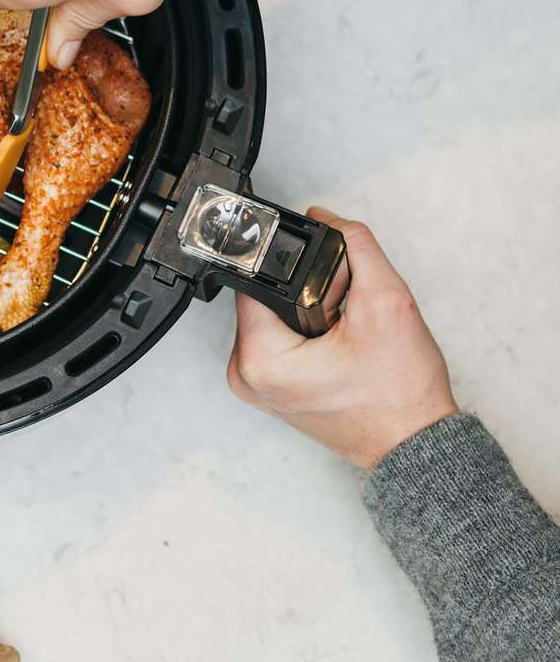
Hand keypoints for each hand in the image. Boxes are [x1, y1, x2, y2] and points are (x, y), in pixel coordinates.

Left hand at [227, 208, 457, 468]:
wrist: (415, 443)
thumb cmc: (402, 394)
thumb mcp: (388, 302)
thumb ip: (355, 247)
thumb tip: (325, 218)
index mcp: (260, 358)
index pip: (256, 280)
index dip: (293, 266)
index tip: (326, 279)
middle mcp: (246, 375)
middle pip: (262, 298)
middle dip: (303, 293)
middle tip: (342, 313)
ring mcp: (254, 385)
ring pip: (271, 316)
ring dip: (304, 312)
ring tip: (341, 332)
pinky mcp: (268, 388)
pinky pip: (276, 339)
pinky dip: (303, 333)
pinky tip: (333, 344)